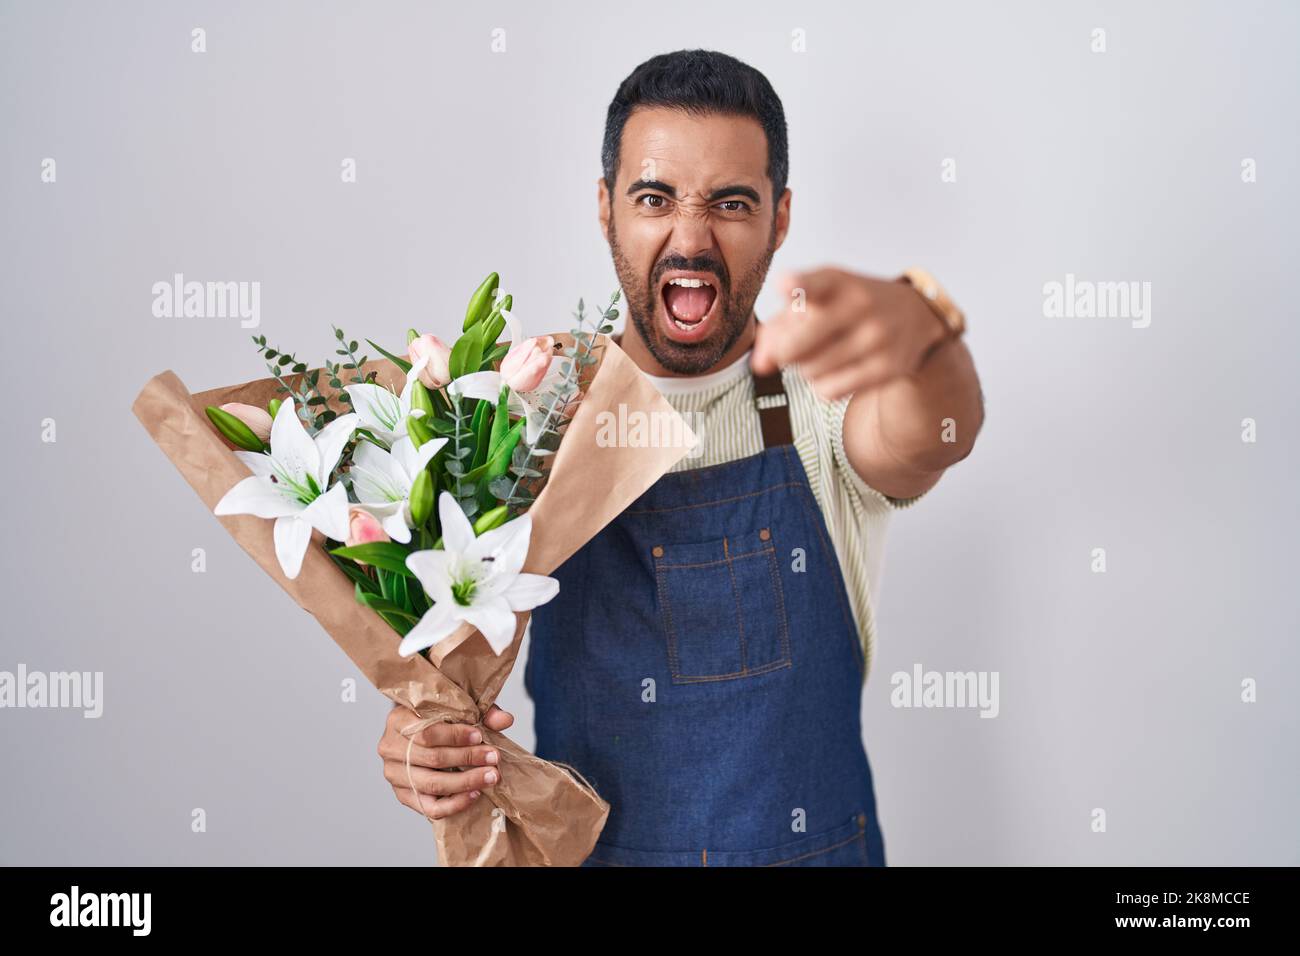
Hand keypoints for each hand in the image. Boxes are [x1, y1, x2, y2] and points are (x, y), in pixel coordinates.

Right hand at [378, 701, 513, 819]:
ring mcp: (394, 775)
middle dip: (467, 758)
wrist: (418, 734)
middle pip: (432, 758)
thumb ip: (481, 713)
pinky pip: (430, 807)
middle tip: (494, 758)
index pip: (426, 732)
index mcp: (398, 720)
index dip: (456, 736)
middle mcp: (390, 748)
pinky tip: (475, 794)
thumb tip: (505, 720)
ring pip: (432, 783)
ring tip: (491, 776)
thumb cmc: (438, 718)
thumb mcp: (458, 709)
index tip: (480, 737)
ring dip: (466, 781)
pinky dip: (455, 803)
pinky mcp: (404, 795)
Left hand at [751, 267, 948, 400]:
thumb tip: (760, 365)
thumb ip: (779, 326)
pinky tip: (836, 370)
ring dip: (804, 369)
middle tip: (789, 349)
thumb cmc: (850, 307)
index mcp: (837, 281)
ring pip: (809, 371)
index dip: (798, 286)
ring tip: (822, 354)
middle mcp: (859, 305)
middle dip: (783, 353)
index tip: (785, 286)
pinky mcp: (886, 368)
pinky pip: (829, 390)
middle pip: (796, 345)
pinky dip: (822, 385)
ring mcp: (876, 337)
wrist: (915, 316)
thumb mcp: (818, 301)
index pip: (816, 283)